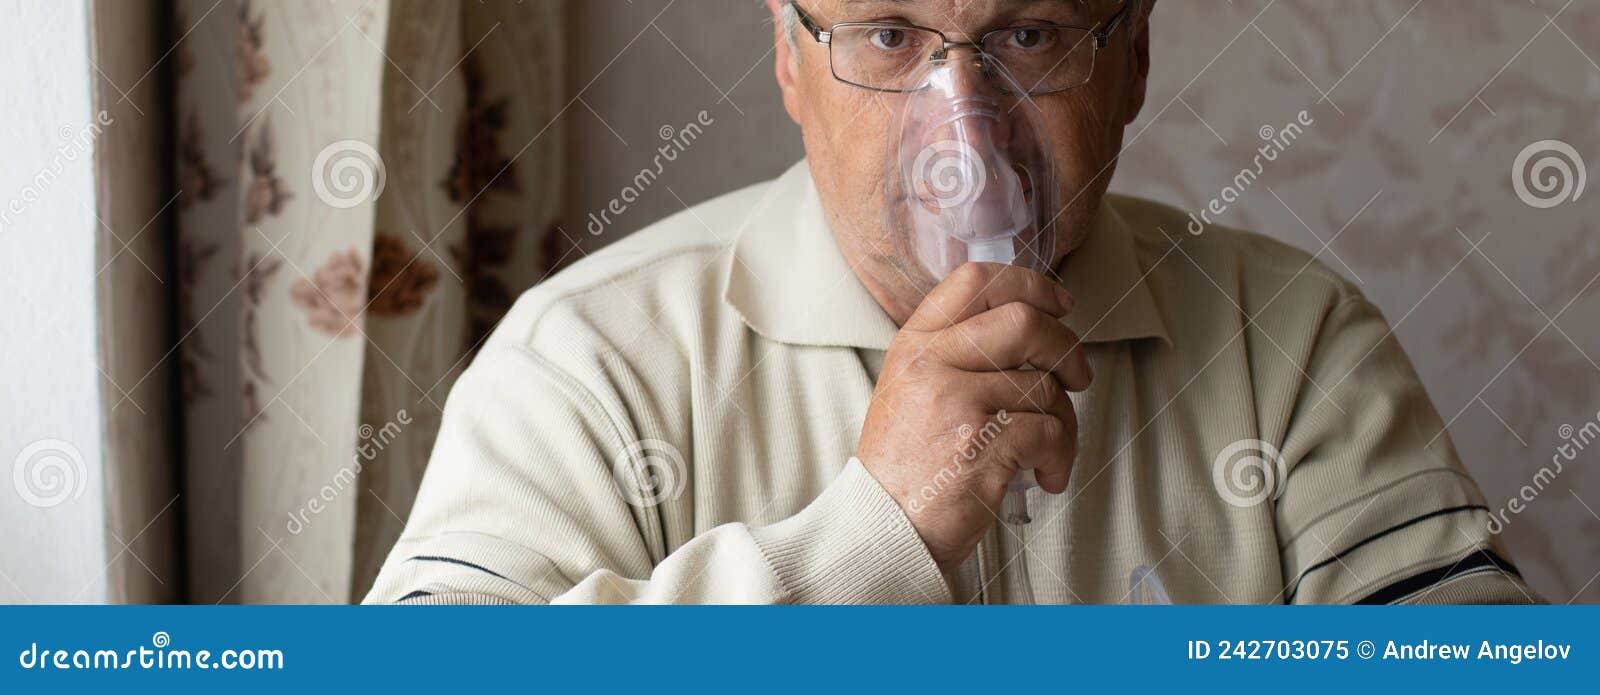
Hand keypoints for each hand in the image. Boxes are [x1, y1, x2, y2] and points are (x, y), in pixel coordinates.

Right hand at [856, 263, 1091, 573]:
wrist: (881, 527)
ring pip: (1045, 386)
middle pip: (1025, 322)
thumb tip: (1031, 331)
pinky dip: (1060, 456)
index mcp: (915, 344)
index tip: (1057, 306)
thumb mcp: (910, 389)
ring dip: (1065, 421)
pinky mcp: (981, 446)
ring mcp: (955, 403)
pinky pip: (1050, 432)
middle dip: (1066, 348)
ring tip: (1049, 449)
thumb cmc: (904, 467)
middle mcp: (932, 364)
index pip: (977, 280)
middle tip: (1076, 377)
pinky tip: (1044, 474)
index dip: (1030, 285)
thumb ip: (955, 353)